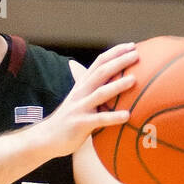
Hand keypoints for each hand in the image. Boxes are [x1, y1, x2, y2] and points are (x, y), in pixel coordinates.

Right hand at [43, 44, 138, 159]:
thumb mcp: (80, 99)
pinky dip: (113, 117)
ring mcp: (80, 107)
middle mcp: (81, 92)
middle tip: (137, 55)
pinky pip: (99, 120)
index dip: (115, 52)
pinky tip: (127, 116)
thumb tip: (111, 81)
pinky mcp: (80, 124)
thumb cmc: (69, 118)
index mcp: (82, 84)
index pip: (99, 62)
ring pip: (100, 93)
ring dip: (117, 86)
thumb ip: (93, 88)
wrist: (46, 137)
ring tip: (134, 80)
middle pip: (101, 72)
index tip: (132, 46)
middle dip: (119, 62)